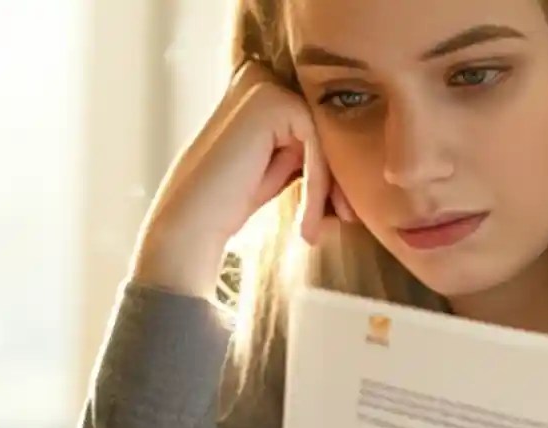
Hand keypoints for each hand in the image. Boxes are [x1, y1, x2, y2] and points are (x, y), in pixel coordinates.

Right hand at [132, 60, 355, 296]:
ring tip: (316, 230)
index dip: (331, 169)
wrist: (191, 221)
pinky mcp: (272, 102)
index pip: (315, 124)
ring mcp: (264, 85)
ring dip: (328, 189)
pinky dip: (317, 189)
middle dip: (337, 177)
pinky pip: (317, 146)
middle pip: (324, 128)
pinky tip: (305, 225)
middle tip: (343, 219)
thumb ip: (308, 147)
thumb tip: (356, 154)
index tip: (338, 212)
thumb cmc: (230, 200)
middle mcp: (259, 77)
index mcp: (258, 89)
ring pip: (325, 139)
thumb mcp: (280, 164)